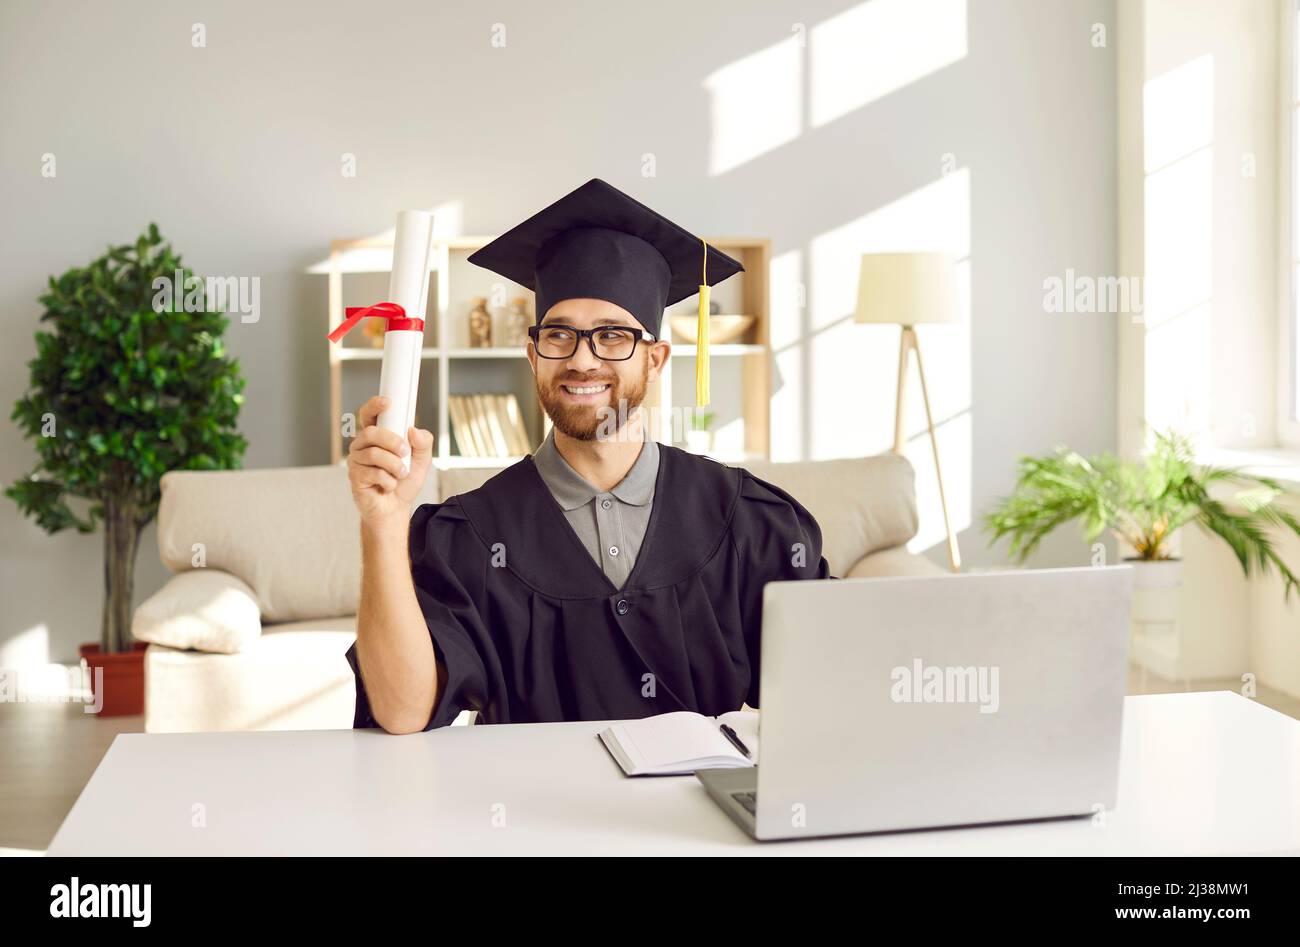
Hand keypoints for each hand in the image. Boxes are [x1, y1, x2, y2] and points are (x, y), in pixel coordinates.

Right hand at [347, 396, 432, 524]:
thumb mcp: (422, 460)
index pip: (369, 415)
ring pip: (374, 454)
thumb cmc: (404, 481)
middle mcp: (363, 445)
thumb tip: (414, 430)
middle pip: (371, 432)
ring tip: (401, 474)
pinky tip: (389, 485)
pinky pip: (372, 473)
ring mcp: (356, 460)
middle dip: (392, 441)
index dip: (375, 406)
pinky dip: (388, 481)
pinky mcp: (355, 477)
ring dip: (394, 465)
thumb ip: (423, 443)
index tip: (388, 403)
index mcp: (377, 436)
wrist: (395, 508)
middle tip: (405, 452)